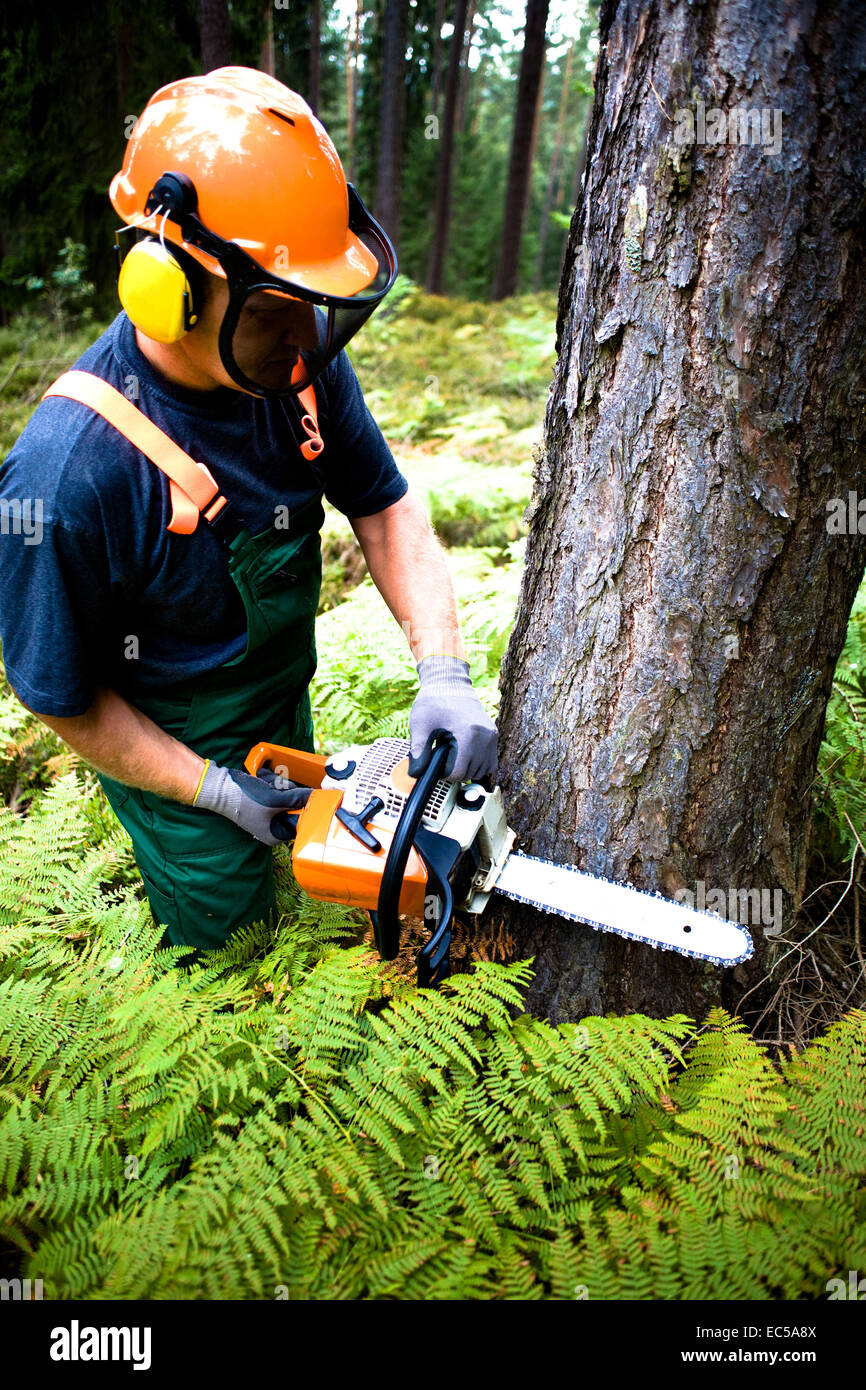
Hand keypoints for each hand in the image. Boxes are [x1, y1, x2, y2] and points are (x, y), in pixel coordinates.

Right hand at [194, 761, 310, 844]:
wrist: (220, 786)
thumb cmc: (243, 798)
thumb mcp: (275, 799)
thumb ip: (298, 799)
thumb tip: (318, 797)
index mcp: (276, 834)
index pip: (302, 821)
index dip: (303, 806)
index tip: (301, 795)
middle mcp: (273, 825)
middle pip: (295, 805)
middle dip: (285, 792)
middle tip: (272, 789)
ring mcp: (269, 812)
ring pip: (287, 793)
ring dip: (277, 784)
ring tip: (263, 784)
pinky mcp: (265, 799)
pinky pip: (277, 788)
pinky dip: (270, 781)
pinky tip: (260, 780)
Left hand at [408, 655, 497, 784]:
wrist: (450, 683)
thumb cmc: (434, 701)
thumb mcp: (421, 724)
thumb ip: (418, 750)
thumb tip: (416, 774)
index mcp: (468, 734)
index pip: (458, 772)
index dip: (443, 773)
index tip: (435, 762)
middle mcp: (485, 737)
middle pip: (470, 773)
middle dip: (454, 770)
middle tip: (442, 755)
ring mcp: (492, 736)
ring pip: (482, 771)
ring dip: (466, 769)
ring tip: (453, 753)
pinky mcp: (494, 734)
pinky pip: (490, 762)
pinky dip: (478, 764)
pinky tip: (464, 755)